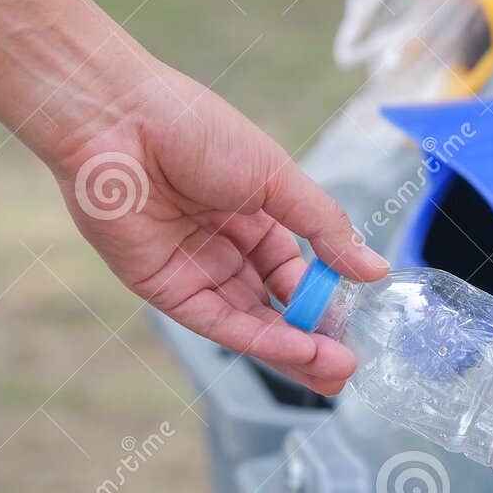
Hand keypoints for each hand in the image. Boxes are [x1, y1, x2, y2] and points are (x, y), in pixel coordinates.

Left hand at [46, 59, 387, 396]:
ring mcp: (192, 270)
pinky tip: (297, 351)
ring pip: (250, 322)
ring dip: (292, 351)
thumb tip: (375, 269)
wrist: (118, 118)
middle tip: (349, 367)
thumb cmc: (195, 129)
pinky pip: (217, 322)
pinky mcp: (163, 287)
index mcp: (250, 215)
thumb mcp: (278, 178)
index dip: (322, 300)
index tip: (352, 323)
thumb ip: (325, 229)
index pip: (292, 271)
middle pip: (273, 306)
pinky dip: (259, 339)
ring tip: (335, 373)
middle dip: (312, 339)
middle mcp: (221, 248)